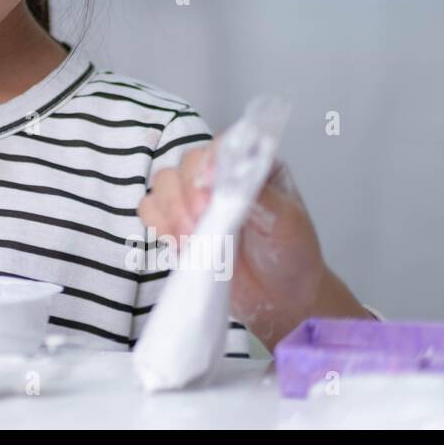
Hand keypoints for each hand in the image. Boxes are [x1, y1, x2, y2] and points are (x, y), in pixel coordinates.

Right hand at [140, 147, 364, 349]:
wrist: (283, 297)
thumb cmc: (292, 253)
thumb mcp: (288, 221)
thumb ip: (261, 195)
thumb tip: (228, 178)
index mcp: (250, 165)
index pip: (220, 147)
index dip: (208, 162)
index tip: (208, 188)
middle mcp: (219, 177)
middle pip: (185, 164)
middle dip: (187, 193)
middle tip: (201, 221)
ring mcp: (194, 200)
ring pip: (162, 184)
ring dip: (170, 210)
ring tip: (191, 238)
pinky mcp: (177, 225)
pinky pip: (150, 211)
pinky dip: (158, 224)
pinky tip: (178, 244)